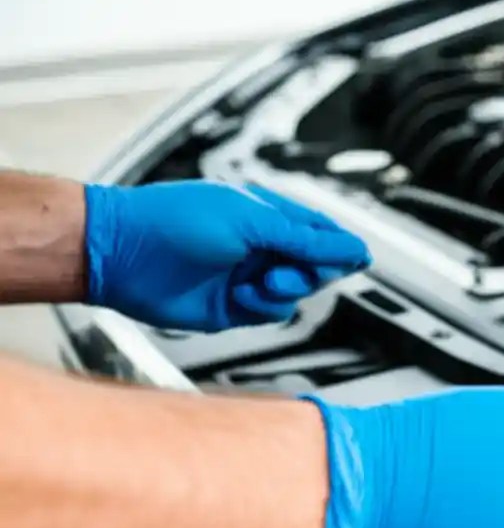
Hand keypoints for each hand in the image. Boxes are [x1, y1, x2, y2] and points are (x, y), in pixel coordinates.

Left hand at [84, 180, 370, 331]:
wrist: (120, 253)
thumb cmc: (175, 220)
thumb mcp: (252, 221)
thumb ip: (306, 240)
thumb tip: (352, 249)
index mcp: (267, 214)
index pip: (320, 232)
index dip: (342, 246)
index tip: (359, 258)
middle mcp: (259, 246)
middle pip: (315, 266)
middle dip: (312, 269)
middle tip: (291, 267)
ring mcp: (246, 276)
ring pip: (296, 292)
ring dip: (286, 288)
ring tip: (263, 280)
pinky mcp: (231, 308)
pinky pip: (269, 312)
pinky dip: (263, 305)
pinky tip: (242, 294)